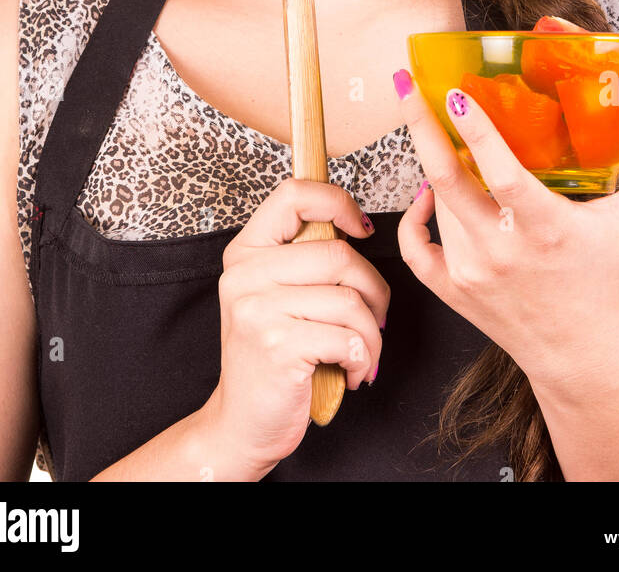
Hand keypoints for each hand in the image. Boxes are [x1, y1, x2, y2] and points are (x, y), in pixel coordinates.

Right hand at [193, 179, 389, 478]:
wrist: (242, 423)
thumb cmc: (273, 355)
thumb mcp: (275, 295)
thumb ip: (303, 258)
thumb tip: (358, 226)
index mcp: (246, 251)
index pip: (294, 194)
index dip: (337, 202)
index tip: (361, 229)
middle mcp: (245, 274)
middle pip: (339, 254)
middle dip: (375, 290)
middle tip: (376, 317)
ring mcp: (258, 310)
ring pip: (351, 302)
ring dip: (373, 335)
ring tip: (364, 352)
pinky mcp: (278, 347)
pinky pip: (348, 339)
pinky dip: (364, 359)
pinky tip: (353, 373)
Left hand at [395, 16, 618, 390]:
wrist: (578, 354)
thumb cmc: (606, 277)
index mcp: (547, 229)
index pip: (502, 174)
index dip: (475, 131)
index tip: (453, 91)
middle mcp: (502, 252)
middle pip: (449, 181)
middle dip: (422, 127)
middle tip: (408, 83)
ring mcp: (472, 273)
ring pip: (439, 204)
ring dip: (435, 164)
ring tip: (434, 126)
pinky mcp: (452, 291)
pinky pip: (415, 248)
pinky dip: (414, 217)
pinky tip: (426, 193)